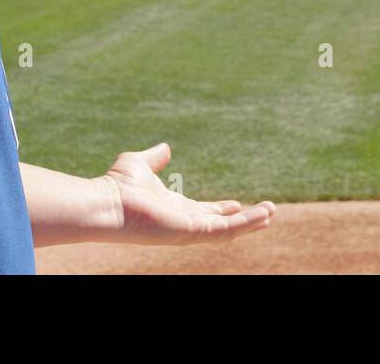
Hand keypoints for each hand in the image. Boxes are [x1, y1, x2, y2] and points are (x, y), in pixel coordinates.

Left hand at [97, 143, 275, 245]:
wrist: (107, 201)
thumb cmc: (117, 185)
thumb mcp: (141, 164)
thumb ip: (155, 158)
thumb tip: (165, 148)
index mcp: (174, 209)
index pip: (204, 212)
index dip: (222, 209)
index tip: (238, 204)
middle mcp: (184, 223)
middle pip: (221, 225)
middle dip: (244, 220)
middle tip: (266, 213)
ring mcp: (189, 230)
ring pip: (228, 230)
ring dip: (251, 222)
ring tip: (272, 213)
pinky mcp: (192, 232)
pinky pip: (226, 230)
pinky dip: (246, 223)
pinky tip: (264, 215)